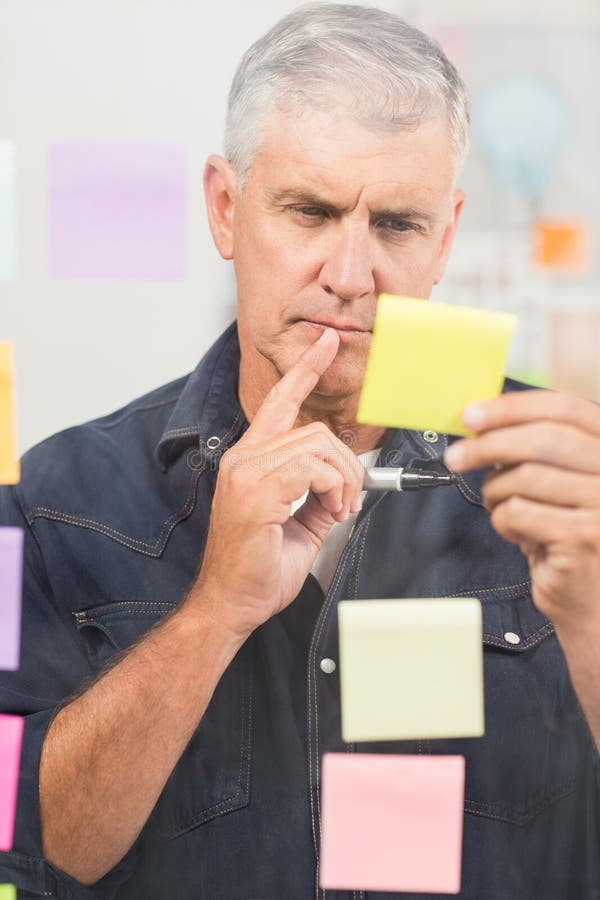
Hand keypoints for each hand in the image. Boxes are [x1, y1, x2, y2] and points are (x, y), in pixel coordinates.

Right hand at [190, 328, 363, 638]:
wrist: (232, 603)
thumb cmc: (257, 568)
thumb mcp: (299, 522)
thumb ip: (318, 493)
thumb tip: (344, 481)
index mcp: (251, 460)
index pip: (279, 401)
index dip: (305, 370)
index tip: (325, 343)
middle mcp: (244, 458)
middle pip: (315, 430)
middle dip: (347, 465)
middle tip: (348, 500)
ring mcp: (246, 471)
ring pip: (318, 446)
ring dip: (343, 480)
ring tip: (338, 511)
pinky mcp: (255, 489)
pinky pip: (313, 468)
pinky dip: (335, 488)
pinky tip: (331, 511)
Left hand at [444, 390, 599, 627]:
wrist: (591, 597)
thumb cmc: (567, 533)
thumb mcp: (559, 479)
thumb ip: (535, 447)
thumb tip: (482, 420)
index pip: (563, 407)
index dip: (512, 407)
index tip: (471, 415)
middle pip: (542, 439)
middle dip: (488, 445)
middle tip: (456, 457)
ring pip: (525, 477)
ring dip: (495, 493)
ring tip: (499, 508)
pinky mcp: (584, 536)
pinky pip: (519, 513)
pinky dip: (503, 522)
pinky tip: (516, 533)